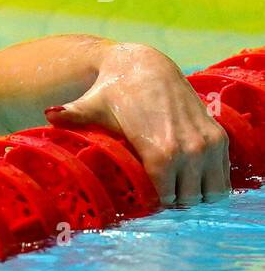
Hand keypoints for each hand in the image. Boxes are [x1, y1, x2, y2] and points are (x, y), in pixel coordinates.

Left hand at [43, 43, 229, 204]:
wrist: (146, 65)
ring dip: (193, 195)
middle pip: (187, 201)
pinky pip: (223, 178)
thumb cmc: (114, 91)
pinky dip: (208, 182)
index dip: (150, 205)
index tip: (137, 201)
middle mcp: (190, 151)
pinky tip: (187, 177)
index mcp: (160, 152)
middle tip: (153, 195)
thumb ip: (70, 116)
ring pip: (210, 194)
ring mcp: (208, 145)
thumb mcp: (91, 106)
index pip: (163, 200)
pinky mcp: (219, 138)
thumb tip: (46, 114)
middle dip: (171, 202)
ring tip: (171, 188)